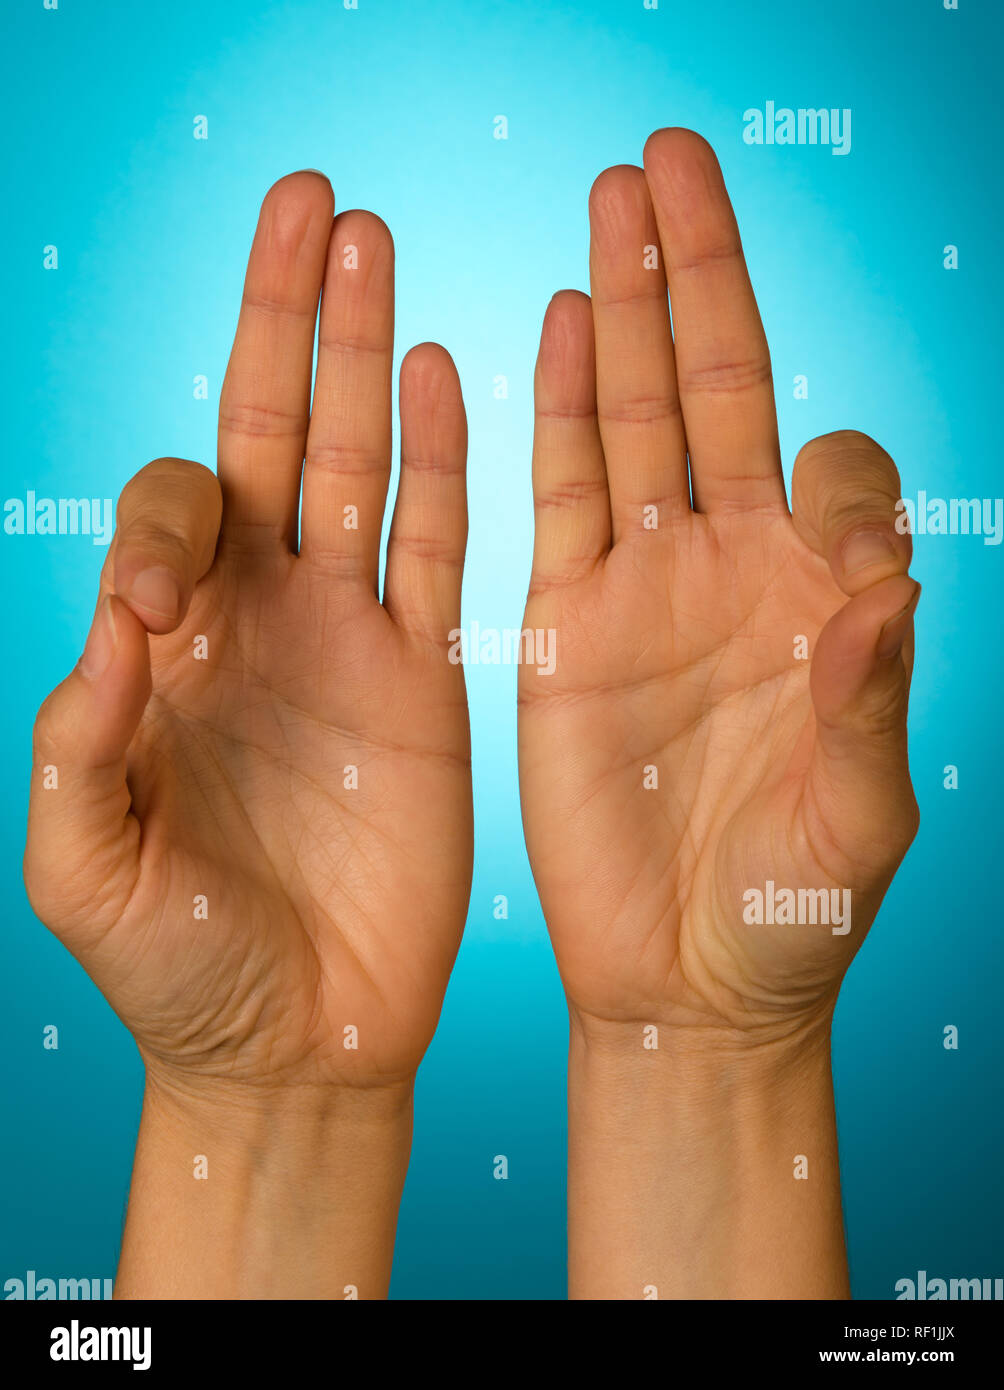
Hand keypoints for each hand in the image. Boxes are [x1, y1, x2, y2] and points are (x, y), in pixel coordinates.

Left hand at [25, 172, 472, 1101]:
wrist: (300, 1041)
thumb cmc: (182, 968)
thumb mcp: (87, 869)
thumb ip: (82, 745)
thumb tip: (121, 619)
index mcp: (166, 649)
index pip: (169, 511)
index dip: (168, 516)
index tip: (172, 601)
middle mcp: (259, 619)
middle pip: (267, 434)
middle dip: (283, 319)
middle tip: (306, 203)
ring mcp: (347, 637)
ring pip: (359, 465)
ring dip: (365, 357)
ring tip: (370, 244)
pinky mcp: (425, 678)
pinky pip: (440, 549)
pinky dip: (445, 462)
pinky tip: (441, 372)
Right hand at [519, 129, 918, 1052]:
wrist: (678, 979)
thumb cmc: (788, 915)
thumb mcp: (859, 822)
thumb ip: (870, 704)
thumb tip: (891, 589)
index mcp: (822, 606)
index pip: (841, 473)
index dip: (838, 469)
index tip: (825, 529)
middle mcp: (734, 572)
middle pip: (721, 391)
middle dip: (701, 276)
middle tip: (673, 160)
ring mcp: (644, 587)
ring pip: (631, 418)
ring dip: (621, 309)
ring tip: (614, 202)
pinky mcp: (563, 622)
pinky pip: (560, 493)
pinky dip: (555, 408)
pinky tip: (553, 323)